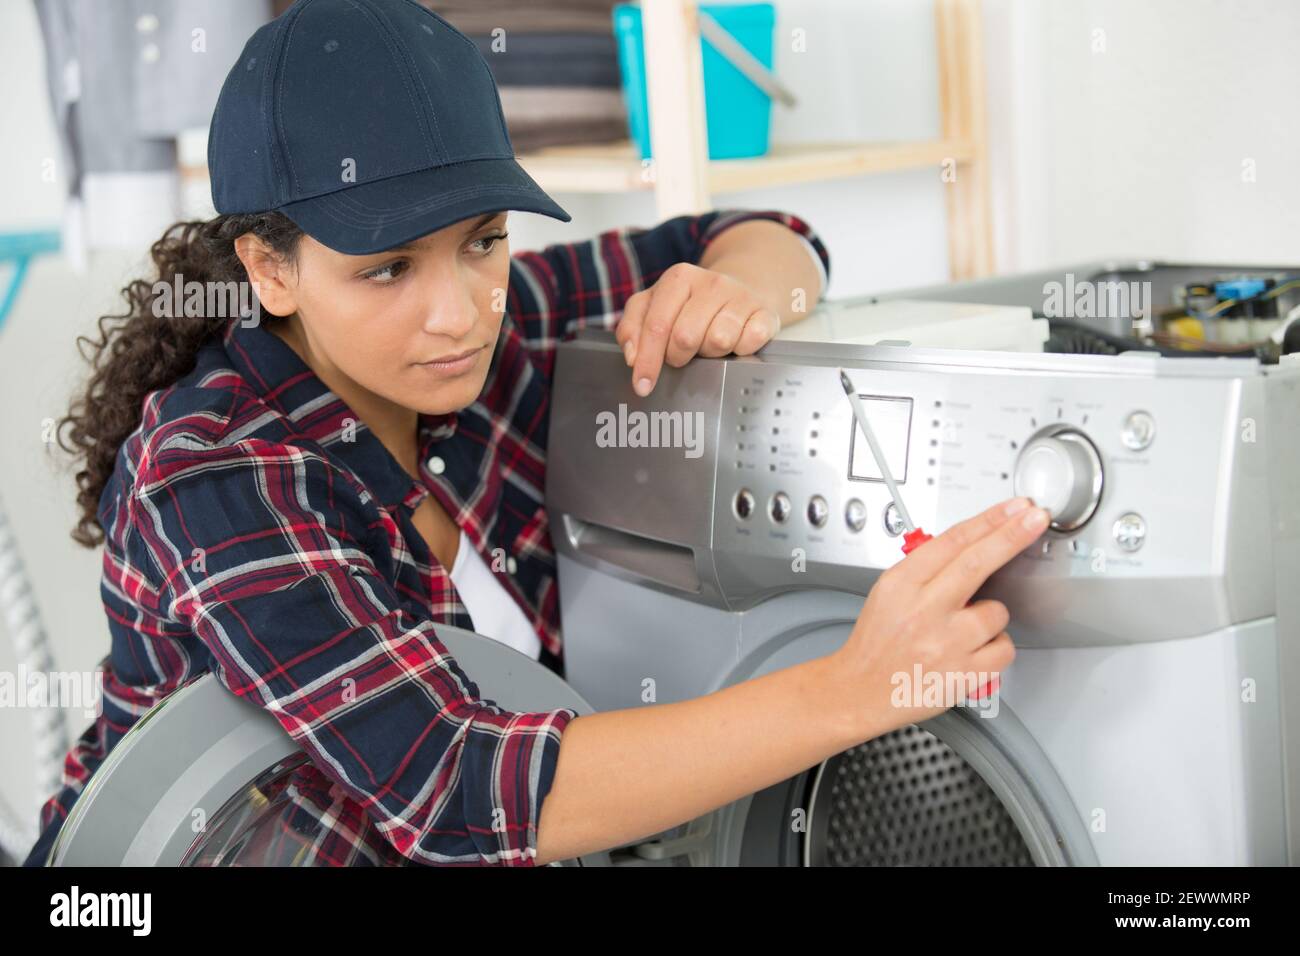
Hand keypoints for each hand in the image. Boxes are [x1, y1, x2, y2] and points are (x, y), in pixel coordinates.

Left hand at [614, 262, 781, 396]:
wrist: (741, 289)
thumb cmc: (692, 305)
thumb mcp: (655, 306)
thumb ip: (633, 326)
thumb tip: (632, 355)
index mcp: (679, 278)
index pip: (656, 325)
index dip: (647, 360)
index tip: (642, 384)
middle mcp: (711, 283)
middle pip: (685, 338)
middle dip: (679, 356)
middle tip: (683, 354)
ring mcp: (741, 296)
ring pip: (718, 342)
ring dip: (710, 353)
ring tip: (709, 344)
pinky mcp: (765, 313)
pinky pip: (747, 344)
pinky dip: (739, 351)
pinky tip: (735, 342)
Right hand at [827, 496, 1050, 737]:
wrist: (860, 689)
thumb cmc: (877, 642)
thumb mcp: (888, 591)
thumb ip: (926, 568)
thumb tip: (975, 544)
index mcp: (901, 584)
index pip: (952, 541)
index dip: (990, 520)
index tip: (1014, 508)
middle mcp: (923, 611)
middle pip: (978, 562)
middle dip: (1012, 535)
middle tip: (1035, 518)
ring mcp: (945, 643)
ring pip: (997, 612)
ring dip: (990, 617)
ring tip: (963, 629)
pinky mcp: (963, 674)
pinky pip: (1004, 649)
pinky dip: (995, 648)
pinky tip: (972, 651)